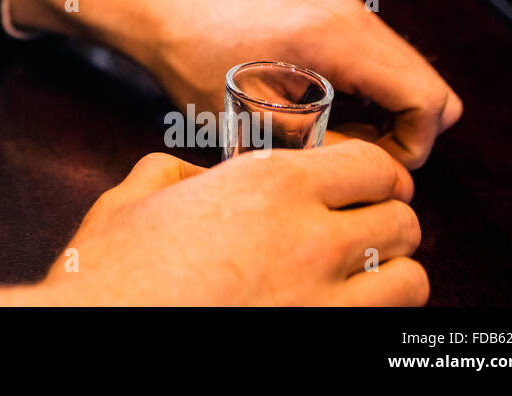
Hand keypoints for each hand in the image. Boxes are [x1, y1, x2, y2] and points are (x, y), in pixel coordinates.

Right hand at [0, 141, 427, 304]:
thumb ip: (178, 172)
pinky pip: (383, 330)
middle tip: (362, 230)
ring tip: (361, 278)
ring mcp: (322, 302)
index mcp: (269, 184)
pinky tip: (341, 311)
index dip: (377, 175)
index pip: (373, 166)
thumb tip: (198, 177)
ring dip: (391, 275)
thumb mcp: (136, 196)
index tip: (369, 186)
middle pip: (403, 221)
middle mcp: (310, 239)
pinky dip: (372, 317)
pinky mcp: (322, 345)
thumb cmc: (112, 272)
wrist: (100, 332)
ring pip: (411, 282)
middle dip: (386, 222)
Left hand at [137, 0, 463, 168]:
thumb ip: (325, 150)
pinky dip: (369, 86)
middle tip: (351, 153)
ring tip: (333, 130)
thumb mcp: (258, 123)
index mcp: (336, 40)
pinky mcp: (331, 5)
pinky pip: (380, 53)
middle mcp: (350, 14)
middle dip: (405, 131)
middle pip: (428, 83)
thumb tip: (376, 173)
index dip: (412, 146)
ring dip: (387, 109)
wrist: (167, 10)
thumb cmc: (198, 65)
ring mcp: (343, 5)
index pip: (425, 99)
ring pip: (408, 69)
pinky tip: (323, 103)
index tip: (370, 167)